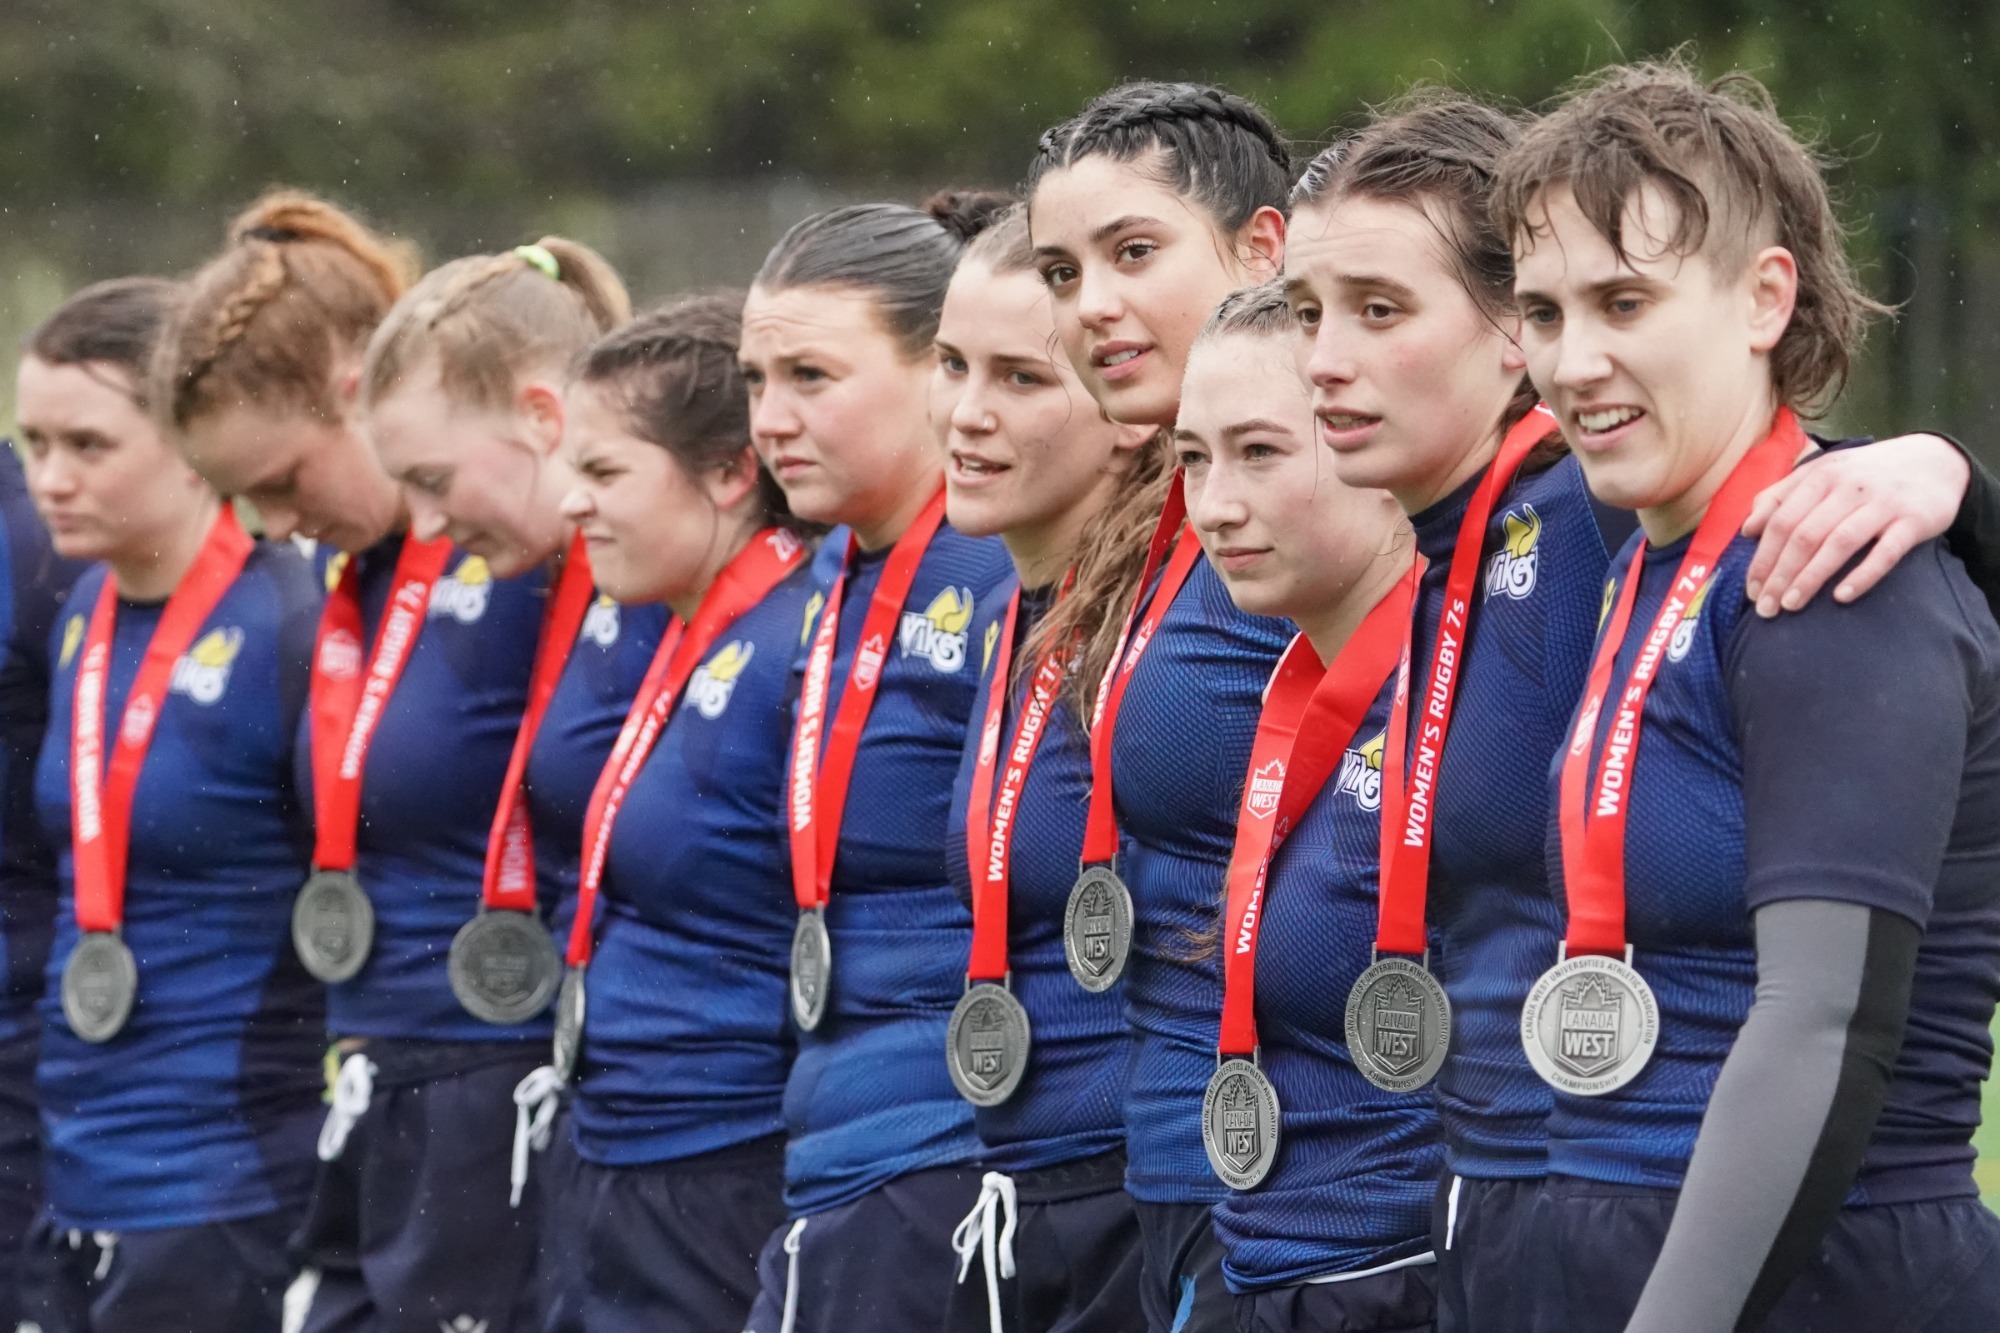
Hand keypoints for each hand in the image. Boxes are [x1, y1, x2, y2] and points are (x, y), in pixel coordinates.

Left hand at [1742, 433, 1967, 616]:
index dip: (1762, 557)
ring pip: (1838, 543)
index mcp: (1821, 476)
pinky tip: (1841, 597)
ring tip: (1790, 605)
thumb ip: (1781, 495)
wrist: (1936, 461)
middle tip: (1765, 608)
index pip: (1781, 521)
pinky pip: (1886, 552)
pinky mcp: (1913, 520)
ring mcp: (1883, 503)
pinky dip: (1862, 575)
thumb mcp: (1822, 473)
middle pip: (1804, 535)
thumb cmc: (1865, 474)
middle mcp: (1849, 487)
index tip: (1751, 589)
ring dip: (1810, 577)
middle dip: (1779, 574)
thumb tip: (1748, 529)